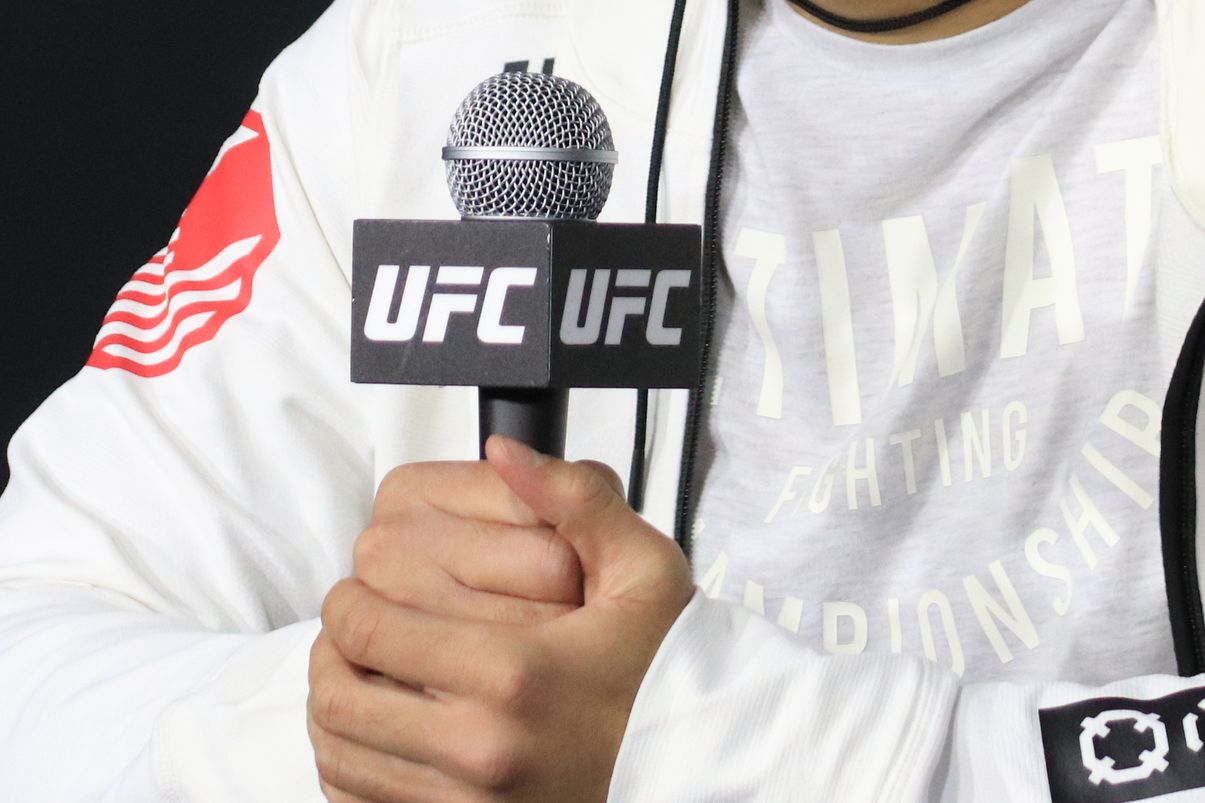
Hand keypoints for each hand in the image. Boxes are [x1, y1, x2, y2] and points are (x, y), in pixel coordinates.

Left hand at [308, 436, 694, 801]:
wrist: (697, 759)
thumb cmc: (667, 665)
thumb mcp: (642, 569)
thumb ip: (575, 497)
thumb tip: (503, 450)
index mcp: (512, 672)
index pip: (366, 629)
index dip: (349, 597)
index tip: (364, 586)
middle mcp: (480, 749)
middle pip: (337, 697)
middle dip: (332, 649)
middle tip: (356, 625)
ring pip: (339, 757)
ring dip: (335, 706)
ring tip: (361, 674)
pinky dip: (353, 768)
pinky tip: (380, 734)